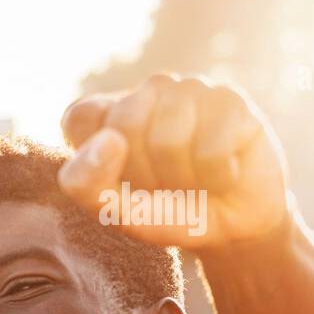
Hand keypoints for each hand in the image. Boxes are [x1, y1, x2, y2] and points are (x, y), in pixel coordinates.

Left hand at [57, 74, 288, 248]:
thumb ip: (87, 184)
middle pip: (125, 125)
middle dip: (143, 174)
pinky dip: (216, 178)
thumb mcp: (113, 212)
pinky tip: (223, 174)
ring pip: (169, 139)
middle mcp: (143, 93)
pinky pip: (212, 149)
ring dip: (182, 179)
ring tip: (193, 180)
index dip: (96, 159)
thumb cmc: (165, 212)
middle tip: (162, 185)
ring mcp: (187, 90)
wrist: (233, 222)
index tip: (119, 180)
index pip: (80, 117)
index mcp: (104, 113)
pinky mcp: (229, 98)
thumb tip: (109, 139)